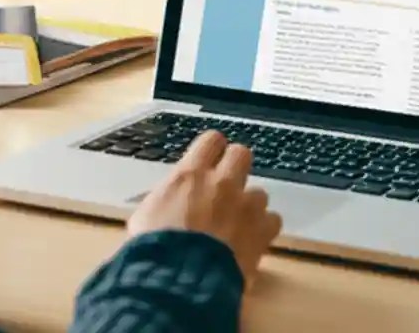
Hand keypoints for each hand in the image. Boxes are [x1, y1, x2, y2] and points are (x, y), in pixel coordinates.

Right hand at [127, 130, 282, 281]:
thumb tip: (168, 201)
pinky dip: (264, 229)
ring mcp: (245, 206)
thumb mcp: (146, 216)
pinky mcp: (262, 231)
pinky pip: (272, 220)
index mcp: (190, 174)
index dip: (213, 149)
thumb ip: (165, 200)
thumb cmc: (154, 249)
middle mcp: (221, 183)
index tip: (210, 158)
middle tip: (228, 185)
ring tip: (238, 224)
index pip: (211, 140)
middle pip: (242, 154)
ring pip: (259, 192)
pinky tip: (252, 241)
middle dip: (236, 167)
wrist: (179, 278)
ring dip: (250, 205)